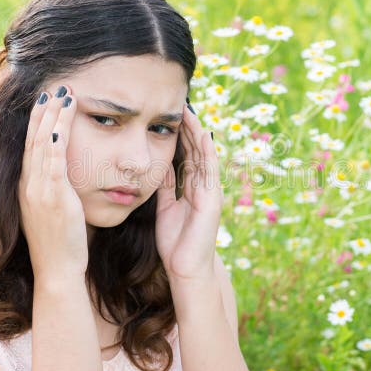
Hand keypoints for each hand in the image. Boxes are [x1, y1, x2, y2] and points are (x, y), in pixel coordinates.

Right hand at [18, 85, 88, 281]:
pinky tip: (62, 119)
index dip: (36, 121)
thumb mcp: (52, 212)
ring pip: (43, 143)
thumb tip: (63, 178)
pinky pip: (54, 160)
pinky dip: (57, 137)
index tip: (45, 100)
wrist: (57, 271)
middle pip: (33, 138)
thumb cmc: (61, 245)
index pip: (29, 146)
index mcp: (26, 187)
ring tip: (63, 92)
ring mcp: (37, 190)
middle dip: (44, 110)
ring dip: (53, 115)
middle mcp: (27, 185)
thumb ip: (54, 192)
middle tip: (55, 85)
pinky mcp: (52, 196)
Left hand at [155, 101, 223, 279]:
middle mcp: (203, 185)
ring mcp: (210, 190)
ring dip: (197, 132)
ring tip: (189, 110)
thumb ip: (164, 186)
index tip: (168, 114)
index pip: (185, 154)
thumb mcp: (164, 207)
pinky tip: (202, 133)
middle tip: (179, 103)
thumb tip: (158, 165)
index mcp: (191, 187)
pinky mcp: (213, 197)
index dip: (179, 134)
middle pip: (195, 149)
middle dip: (188, 127)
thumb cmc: (175, 242)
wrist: (186, 268)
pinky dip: (206, 149)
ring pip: (204, 154)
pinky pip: (210, 168)